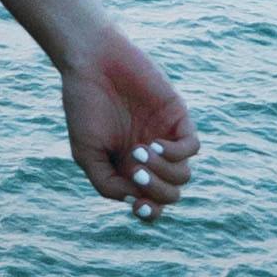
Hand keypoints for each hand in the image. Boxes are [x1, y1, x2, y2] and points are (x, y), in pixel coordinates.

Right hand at [60, 28, 198, 214]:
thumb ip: (107, 183)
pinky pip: (192, 147)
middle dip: (156, 191)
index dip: (149, 213)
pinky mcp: (177, 117)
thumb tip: (134, 200)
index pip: (151, 204)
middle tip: (135, 169)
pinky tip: (154, 143)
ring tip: (139, 151)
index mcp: (128, 170)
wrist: (92, 63)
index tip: (137, 206)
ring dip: (163, 172)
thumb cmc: (84, 106)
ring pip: (183, 176)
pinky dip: (176, 153)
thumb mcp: (86, 153)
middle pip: (170, 195)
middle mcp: (150, 158)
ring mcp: (165, 138)